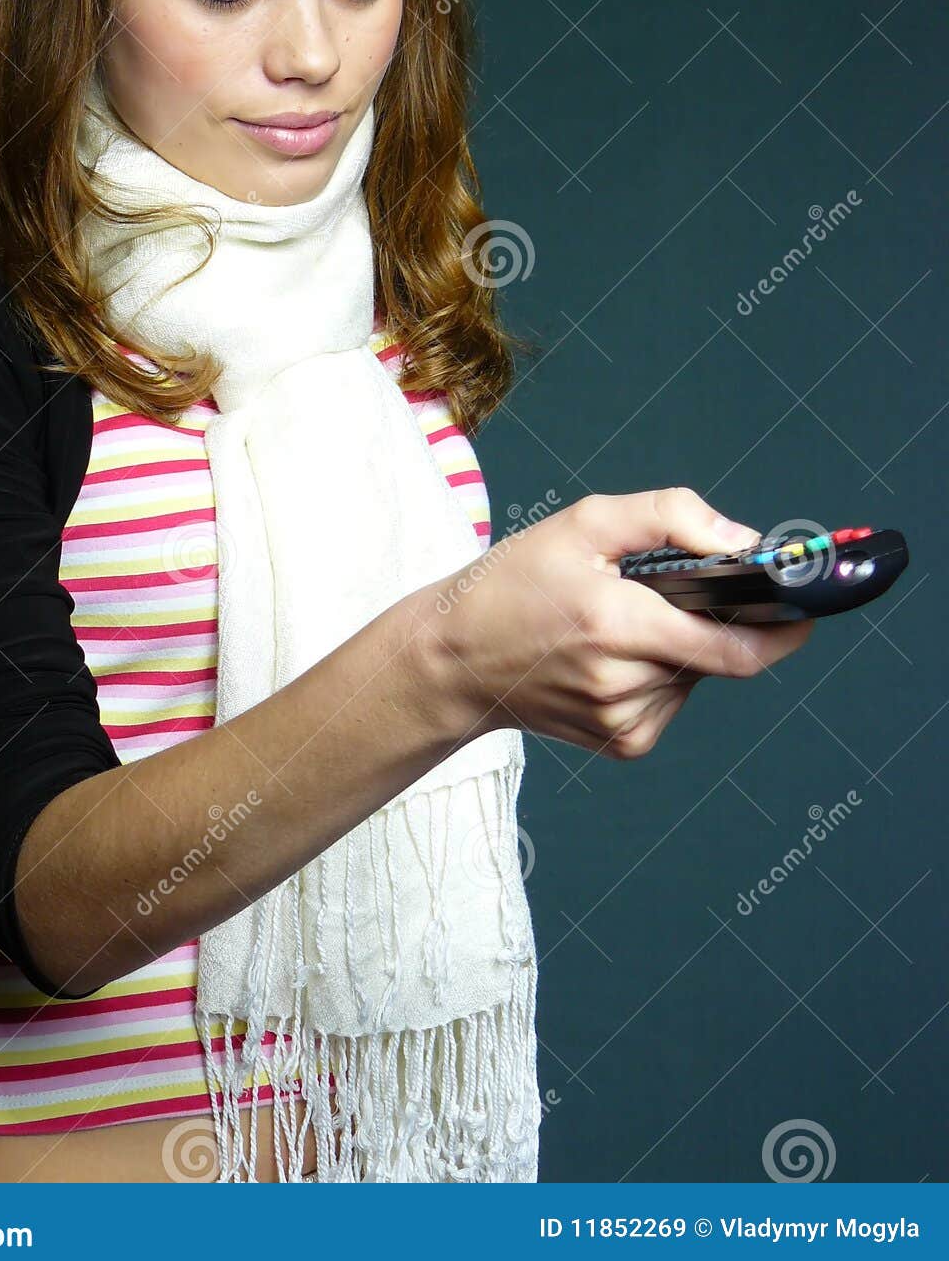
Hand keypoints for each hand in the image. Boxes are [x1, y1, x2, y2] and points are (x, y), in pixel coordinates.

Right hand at [428, 486, 813, 760]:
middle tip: (658, 596)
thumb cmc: (513, 584)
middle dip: (705, 621)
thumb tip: (744, 541)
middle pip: (712, 654)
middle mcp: (622, 683)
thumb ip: (670, 516)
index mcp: (616, 626)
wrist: (454, 659)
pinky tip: (611, 660)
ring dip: (678, 650)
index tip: (806, 611)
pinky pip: (671, 703)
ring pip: (693, 678)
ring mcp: (622, 721)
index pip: (731, 647)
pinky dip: (659, 677)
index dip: (780, 632)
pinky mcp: (620, 743)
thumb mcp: (584, 523)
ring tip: (616, 628)